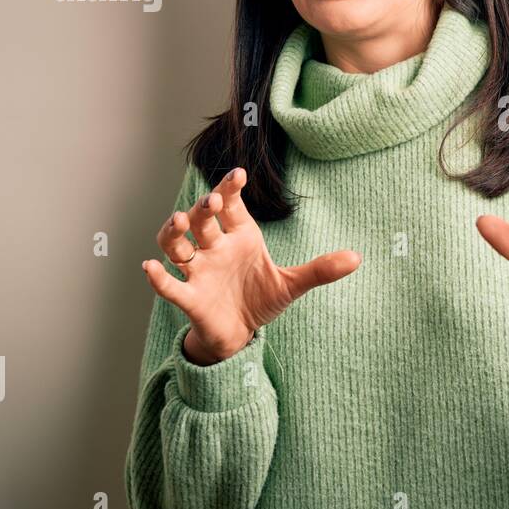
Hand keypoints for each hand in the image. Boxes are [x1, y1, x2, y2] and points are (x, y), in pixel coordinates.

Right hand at [141, 167, 360, 363]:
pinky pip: (169, 286)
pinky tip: (150, 267)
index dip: (231, 189)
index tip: (239, 174)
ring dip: (173, 233)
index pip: (232, 206)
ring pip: (177, 246)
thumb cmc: (260, 299)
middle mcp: (215, 249)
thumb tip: (359, 258)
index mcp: (240, 237)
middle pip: (202, 221)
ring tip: (178, 221)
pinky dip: (158, 277)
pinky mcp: (190, 298)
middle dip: (204, 208)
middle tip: (212, 200)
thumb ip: (322, 270)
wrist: (241, 334)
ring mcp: (198, 272)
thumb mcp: (293, 284)